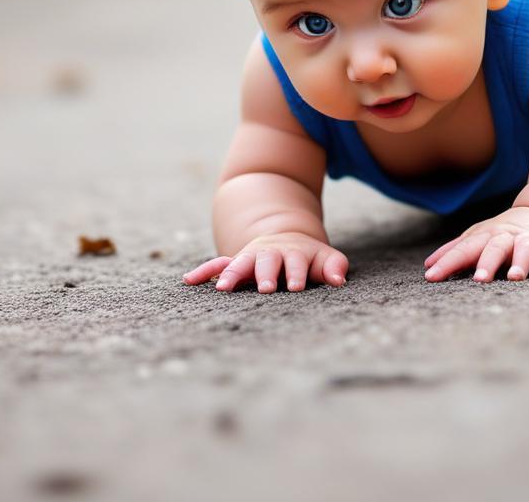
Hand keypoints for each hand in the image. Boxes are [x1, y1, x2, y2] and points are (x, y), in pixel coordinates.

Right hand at [182, 232, 348, 292]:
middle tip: (265, 288)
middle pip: (266, 261)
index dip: (296, 274)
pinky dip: (204, 271)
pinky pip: (217, 265)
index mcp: (293, 253)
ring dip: (231, 274)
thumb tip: (339, 280)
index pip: (296, 263)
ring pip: (239, 263)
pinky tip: (189, 280)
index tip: (296, 287)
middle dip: (265, 274)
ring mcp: (250, 257)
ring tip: (223, 289)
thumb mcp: (325, 258)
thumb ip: (333, 266)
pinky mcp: (235, 263)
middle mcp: (269, 253)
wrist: (286, 240)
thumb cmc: (308, 258)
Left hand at [423, 206, 528, 283]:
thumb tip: (428, 267)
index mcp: (485, 237)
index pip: (463, 250)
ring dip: (520, 261)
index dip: (447, 262)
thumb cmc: (502, 236)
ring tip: (515, 278)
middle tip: (479, 280)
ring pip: (524, 248)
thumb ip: (455, 252)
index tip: (431, 276)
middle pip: (493, 247)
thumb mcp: (477, 239)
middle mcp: (506, 237)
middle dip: (486, 263)